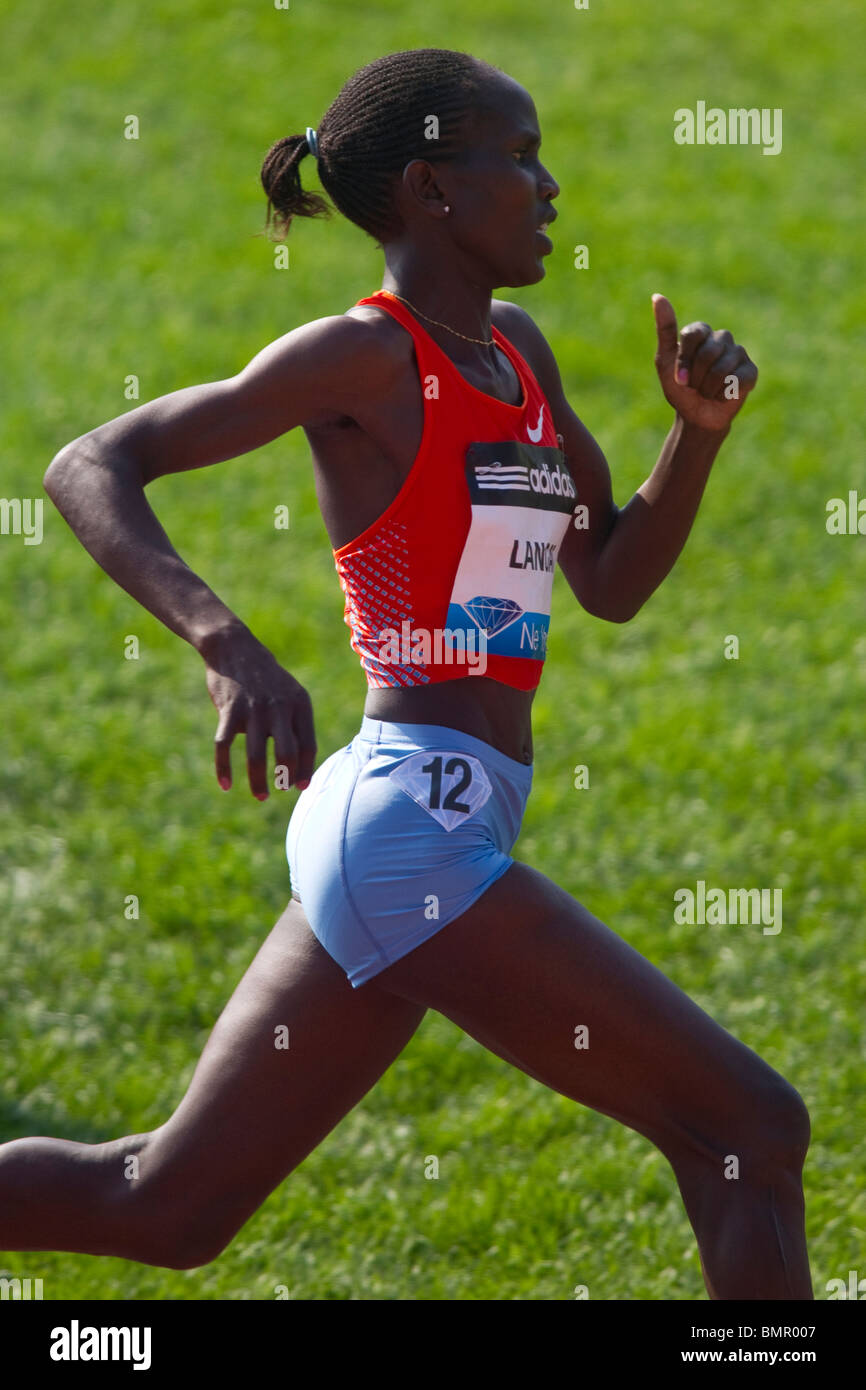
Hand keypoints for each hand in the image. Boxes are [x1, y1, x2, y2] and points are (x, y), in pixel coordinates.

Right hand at [201, 628, 315, 798]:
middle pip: (287, 753)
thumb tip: (298, 764)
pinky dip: (224, 769)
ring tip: (261, 796)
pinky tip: (226, 785)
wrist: (235, 648)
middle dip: (286, 777)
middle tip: (282, 790)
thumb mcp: (289, 694)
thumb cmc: (266, 678)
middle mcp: (279, 707)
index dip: (305, 769)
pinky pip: (225, 746)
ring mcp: (253, 709)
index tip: (301, 786)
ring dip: (258, 781)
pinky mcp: (229, 710)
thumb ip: (295, 723)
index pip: (308, 745)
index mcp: (299, 703)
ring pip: (257, 756)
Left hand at [652, 294, 757, 432]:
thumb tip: (657, 296)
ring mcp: (738, 353)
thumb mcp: (665, 361)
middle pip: (708, 353)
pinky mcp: (751, 371)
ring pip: (722, 369)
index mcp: (701, 332)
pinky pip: (738, 380)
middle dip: (696, 377)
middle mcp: (722, 338)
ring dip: (708, 388)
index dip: (685, 361)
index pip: (693, 334)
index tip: (680, 378)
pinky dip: (724, 394)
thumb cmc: (680, 389)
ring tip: (708, 391)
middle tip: (695, 387)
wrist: (696, 416)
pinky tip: (723, 395)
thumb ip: (665, 329)